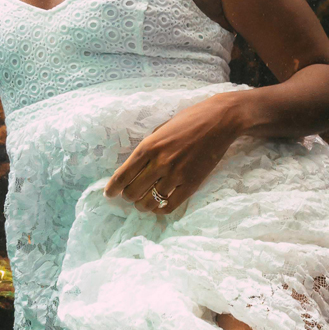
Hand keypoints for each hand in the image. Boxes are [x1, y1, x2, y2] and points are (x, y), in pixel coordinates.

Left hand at [103, 95, 245, 216]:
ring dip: (142, 205)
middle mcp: (160, 162)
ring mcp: (176, 175)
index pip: (123, 175)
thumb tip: (134, 167)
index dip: (112, 188)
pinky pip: (169, 206)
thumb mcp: (161, 129)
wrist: (220, 121)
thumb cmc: (189, 120)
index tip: (109, 194)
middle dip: (128, 196)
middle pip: (132, 192)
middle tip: (130, 195)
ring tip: (143, 202)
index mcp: (149, 146)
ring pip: (149, 202)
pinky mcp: (192, 184)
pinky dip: (160, 209)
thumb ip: (148, 148)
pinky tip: (158, 206)